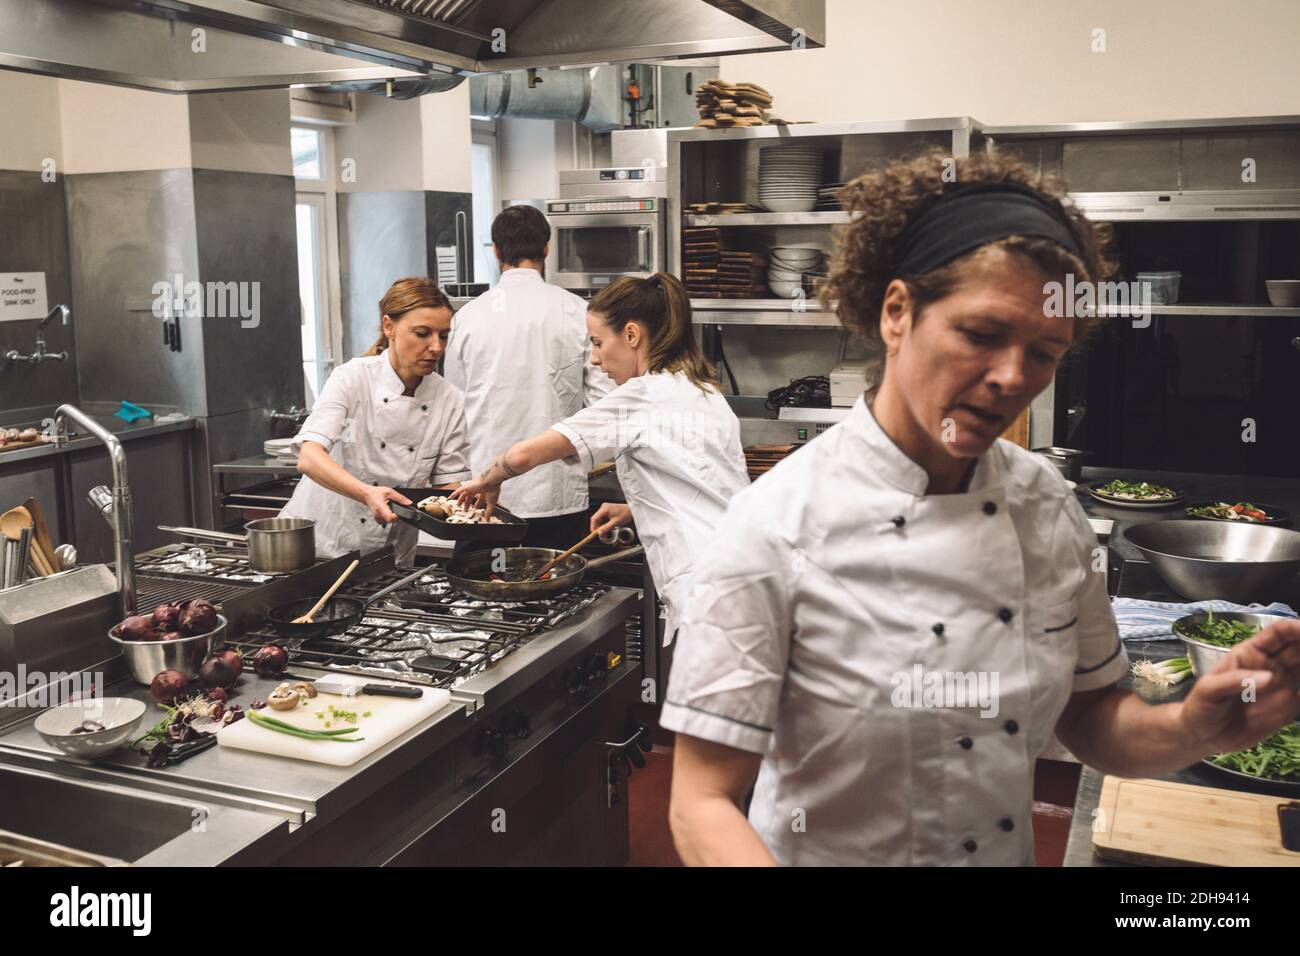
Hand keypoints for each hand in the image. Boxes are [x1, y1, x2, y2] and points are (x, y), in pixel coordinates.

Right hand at [360, 485, 410, 523]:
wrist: (366, 494)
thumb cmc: (376, 493)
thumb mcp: (390, 492)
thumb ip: (400, 498)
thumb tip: (408, 503)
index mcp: (381, 507)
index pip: (390, 517)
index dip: (396, 516)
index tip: (399, 512)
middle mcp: (378, 514)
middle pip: (390, 521)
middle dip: (396, 516)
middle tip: (396, 510)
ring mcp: (377, 517)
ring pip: (387, 522)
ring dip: (392, 517)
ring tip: (391, 510)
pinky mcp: (377, 519)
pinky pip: (384, 521)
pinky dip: (388, 518)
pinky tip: (388, 512)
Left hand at [450, 478, 499, 518]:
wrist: (490, 481)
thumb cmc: (492, 489)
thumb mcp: (491, 503)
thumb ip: (489, 511)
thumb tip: (488, 519)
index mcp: (483, 491)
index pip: (479, 499)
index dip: (477, 504)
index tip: (475, 509)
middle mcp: (476, 489)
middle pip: (470, 497)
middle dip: (468, 503)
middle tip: (465, 509)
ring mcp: (470, 488)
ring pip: (464, 495)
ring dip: (461, 500)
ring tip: (458, 505)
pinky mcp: (466, 487)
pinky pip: (457, 491)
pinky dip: (453, 495)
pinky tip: (449, 498)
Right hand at [590, 503, 632, 535]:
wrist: (632, 510)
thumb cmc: (626, 513)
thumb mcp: (615, 523)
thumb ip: (606, 528)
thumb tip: (599, 533)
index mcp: (605, 509)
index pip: (594, 518)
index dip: (593, 527)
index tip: (594, 533)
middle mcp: (604, 507)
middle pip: (596, 519)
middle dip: (597, 527)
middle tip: (600, 534)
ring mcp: (605, 508)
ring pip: (599, 519)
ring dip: (601, 526)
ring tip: (605, 532)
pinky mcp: (607, 510)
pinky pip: (602, 518)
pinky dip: (603, 523)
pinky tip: (607, 528)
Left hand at [1176, 618, 1299, 754]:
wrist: (1203, 737)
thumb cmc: (1201, 706)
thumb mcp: (1209, 690)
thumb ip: (1235, 681)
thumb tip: (1270, 677)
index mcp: (1250, 653)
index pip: (1278, 633)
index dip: (1296, 628)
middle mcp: (1271, 666)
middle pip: (1299, 647)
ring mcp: (1281, 686)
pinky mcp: (1288, 707)